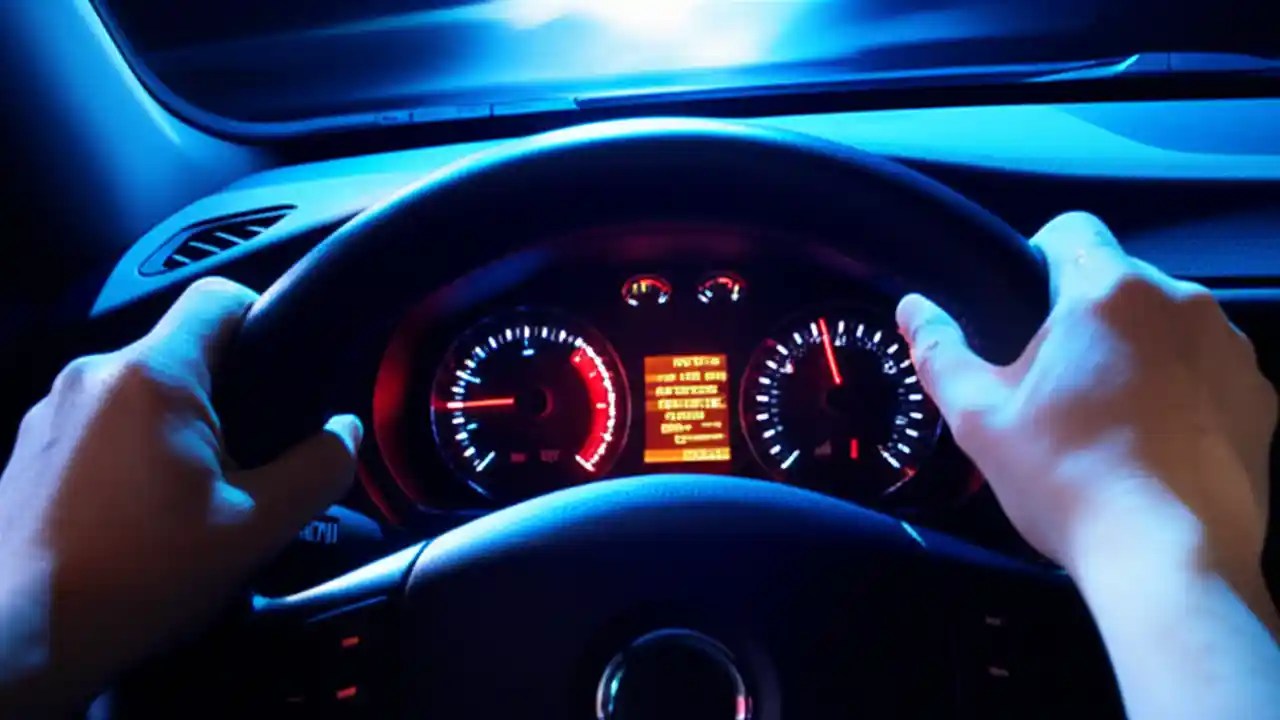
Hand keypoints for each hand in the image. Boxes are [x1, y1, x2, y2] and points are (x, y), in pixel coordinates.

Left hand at [0, 278, 361, 715]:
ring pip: (138, 395)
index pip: (220, 296)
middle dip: (222, 402)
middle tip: (242, 470)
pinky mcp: (26, 449)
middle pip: (181, 354)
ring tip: (186, 505)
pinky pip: (98, 428)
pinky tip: (136, 519)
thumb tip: (344, 434)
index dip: (264, 315)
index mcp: (153, 376)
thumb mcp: (256, 529)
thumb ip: (318, 470)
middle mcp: (93, 376)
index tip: (283, 367)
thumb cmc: (135, 577)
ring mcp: (50, 412)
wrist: (18, 638)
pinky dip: (127, 458)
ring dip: (171, 433)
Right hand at [896, 212, 1274, 595]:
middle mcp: (1181, 301)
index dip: (1038, 258)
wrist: (1170, 561)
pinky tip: (1155, 444)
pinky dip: (1182, 389)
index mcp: (1107, 291)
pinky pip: (1208, 369)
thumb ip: (940, 351)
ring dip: (1137, 350)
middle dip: (1086, 316)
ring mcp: (1231, 348)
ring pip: (1167, 324)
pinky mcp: (1260, 396)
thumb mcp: (979, 418)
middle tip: (1055, 383)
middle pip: (1119, 282)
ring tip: (1109, 419)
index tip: (1023, 310)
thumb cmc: (1067, 480)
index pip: (1071, 229)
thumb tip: (913, 308)